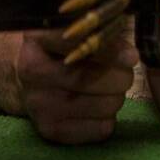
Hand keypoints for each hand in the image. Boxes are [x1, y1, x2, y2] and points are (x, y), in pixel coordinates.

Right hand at [14, 23, 138, 143]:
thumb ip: (103, 36)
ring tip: (107, 89)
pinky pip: (101, 128)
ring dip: (116, 97)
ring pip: (104, 105)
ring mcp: (38, 103)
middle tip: (122, 73)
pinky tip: (97, 107)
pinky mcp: (49, 129)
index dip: (111, 52)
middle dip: (120, 76)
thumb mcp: (76, 31)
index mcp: (37, 37)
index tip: (132, 57)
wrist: (28, 79)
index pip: (79, 45)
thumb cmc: (62, 49)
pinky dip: (108, 119)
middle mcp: (32, 71)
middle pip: (94, 79)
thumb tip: (130, 57)